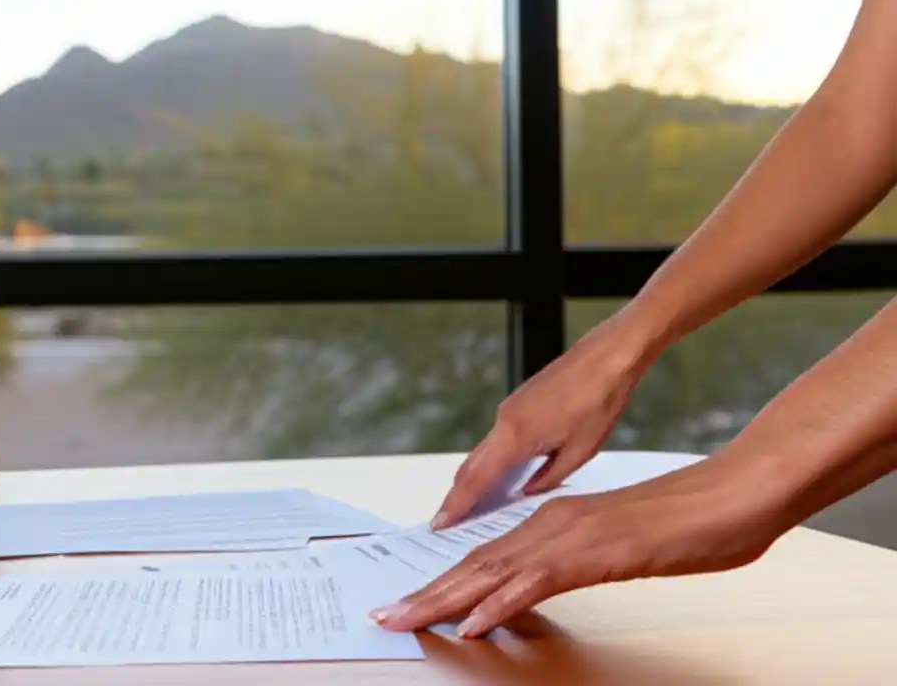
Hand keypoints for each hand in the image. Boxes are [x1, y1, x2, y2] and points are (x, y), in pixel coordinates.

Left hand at [371, 459, 789, 637]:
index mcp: (554, 520)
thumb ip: (580, 561)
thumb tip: (551, 580)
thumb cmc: (686, 522)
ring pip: (491, 572)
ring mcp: (570, 535)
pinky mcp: (594, 554)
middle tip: (385, 616)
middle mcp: (551, 522)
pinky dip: (498, 604)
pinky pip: (535, 583)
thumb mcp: (620, 548)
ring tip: (405, 620)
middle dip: (426, 592)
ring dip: (443, 599)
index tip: (410, 602)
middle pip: (475, 563)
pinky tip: (472, 622)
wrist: (733, 494)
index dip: (444, 581)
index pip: (486, 556)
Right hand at [430, 311, 654, 529]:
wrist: (606, 357)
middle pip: (470, 466)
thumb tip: (527, 492)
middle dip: (456, 496)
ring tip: (467, 508)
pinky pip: (495, 439)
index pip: (478, 478)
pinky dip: (488, 462)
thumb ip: (549, 476)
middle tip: (444, 522)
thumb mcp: (581, 451)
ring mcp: (509, 411)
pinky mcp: (518, 404)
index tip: (439, 524)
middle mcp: (504, 421)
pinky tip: (496, 478)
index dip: (457, 504)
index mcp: (518, 435)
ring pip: (482, 452)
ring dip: (472, 479)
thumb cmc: (599, 401)